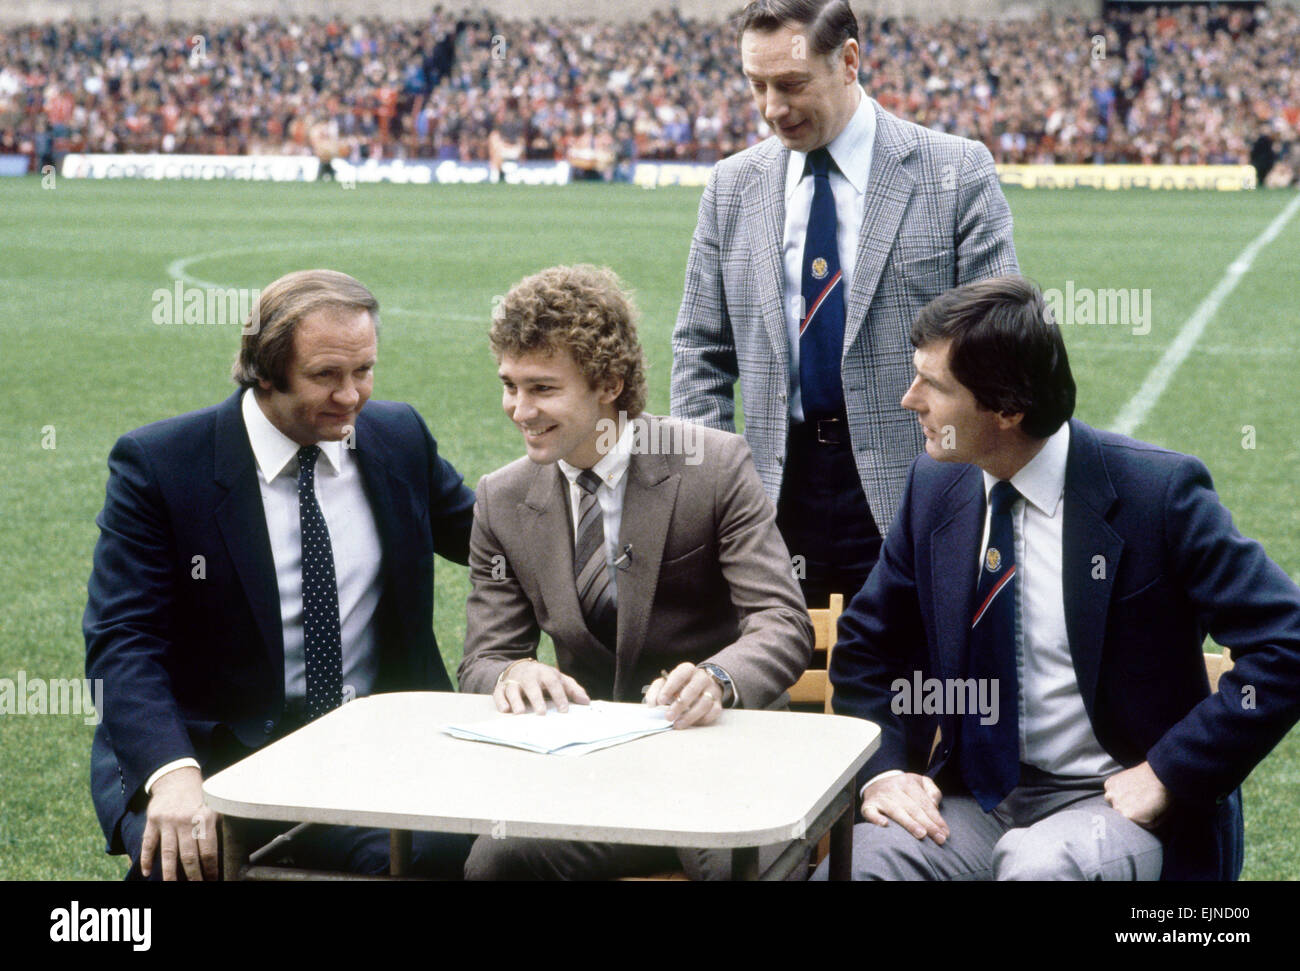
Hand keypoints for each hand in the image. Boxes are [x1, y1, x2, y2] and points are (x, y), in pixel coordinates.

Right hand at [140, 766, 218, 880]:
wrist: (177, 777)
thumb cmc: (200, 797)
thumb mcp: (215, 807)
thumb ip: (218, 827)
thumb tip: (226, 851)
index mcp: (206, 818)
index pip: (209, 851)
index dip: (210, 869)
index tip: (212, 880)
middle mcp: (186, 821)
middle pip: (189, 856)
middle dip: (193, 876)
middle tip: (196, 886)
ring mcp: (168, 821)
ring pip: (168, 853)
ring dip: (170, 874)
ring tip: (172, 886)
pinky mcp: (153, 821)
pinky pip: (148, 843)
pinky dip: (146, 859)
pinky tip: (147, 872)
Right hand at [494, 659, 589, 713]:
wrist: (519, 667)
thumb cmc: (543, 678)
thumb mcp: (559, 679)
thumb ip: (572, 689)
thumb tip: (586, 702)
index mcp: (545, 672)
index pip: (553, 683)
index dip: (559, 696)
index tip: (564, 710)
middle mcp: (528, 676)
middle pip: (532, 685)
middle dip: (536, 698)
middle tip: (541, 713)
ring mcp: (513, 681)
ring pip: (513, 689)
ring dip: (516, 700)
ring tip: (520, 713)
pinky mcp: (501, 687)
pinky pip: (499, 694)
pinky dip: (501, 701)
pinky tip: (505, 710)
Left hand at [644, 662, 722, 728]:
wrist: (700, 686)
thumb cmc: (678, 686)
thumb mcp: (664, 684)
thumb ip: (655, 691)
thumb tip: (653, 704)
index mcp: (687, 669)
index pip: (680, 674)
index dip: (670, 687)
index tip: (661, 701)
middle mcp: (702, 677)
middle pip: (693, 689)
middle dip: (679, 705)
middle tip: (668, 716)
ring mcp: (712, 690)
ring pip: (704, 702)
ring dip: (690, 716)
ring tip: (677, 724)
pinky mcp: (718, 703)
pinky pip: (713, 712)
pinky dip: (702, 719)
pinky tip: (691, 723)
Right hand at [860, 772, 949, 844]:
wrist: (876, 781)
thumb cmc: (903, 787)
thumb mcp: (919, 782)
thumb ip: (932, 790)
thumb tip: (935, 804)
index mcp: (908, 783)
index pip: (925, 803)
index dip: (936, 818)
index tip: (945, 832)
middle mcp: (893, 789)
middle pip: (913, 808)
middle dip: (928, 824)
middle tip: (939, 838)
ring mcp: (880, 797)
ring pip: (896, 811)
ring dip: (909, 823)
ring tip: (921, 835)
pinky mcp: (868, 806)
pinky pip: (870, 812)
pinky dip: (876, 818)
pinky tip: (885, 825)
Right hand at [1104, 761, 1169, 828]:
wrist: (1159, 774)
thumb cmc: (1162, 796)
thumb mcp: (1159, 818)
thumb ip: (1145, 824)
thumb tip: (1140, 824)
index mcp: (1129, 818)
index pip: (1132, 824)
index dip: (1140, 818)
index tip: (1145, 812)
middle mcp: (1117, 808)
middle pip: (1121, 813)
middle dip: (1129, 809)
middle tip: (1139, 802)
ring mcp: (1112, 795)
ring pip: (1113, 802)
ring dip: (1120, 799)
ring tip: (1132, 793)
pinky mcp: (1109, 784)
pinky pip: (1110, 790)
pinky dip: (1116, 789)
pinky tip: (1126, 786)